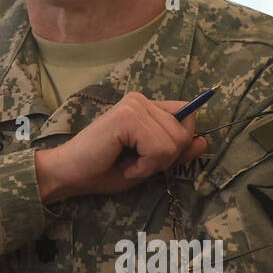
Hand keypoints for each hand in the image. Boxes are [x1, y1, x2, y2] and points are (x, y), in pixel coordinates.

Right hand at [34, 91, 206, 201]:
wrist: (69, 174)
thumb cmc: (103, 170)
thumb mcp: (148, 164)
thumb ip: (175, 153)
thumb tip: (204, 141)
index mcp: (145, 106)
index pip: (187, 115)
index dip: (178, 143)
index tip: (150, 158)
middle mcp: (140, 99)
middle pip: (185, 132)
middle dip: (165, 158)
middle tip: (135, 163)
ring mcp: (133, 105)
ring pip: (174, 142)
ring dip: (154, 164)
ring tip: (129, 164)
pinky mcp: (127, 117)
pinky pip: (159, 148)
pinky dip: (145, 166)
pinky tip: (125, 165)